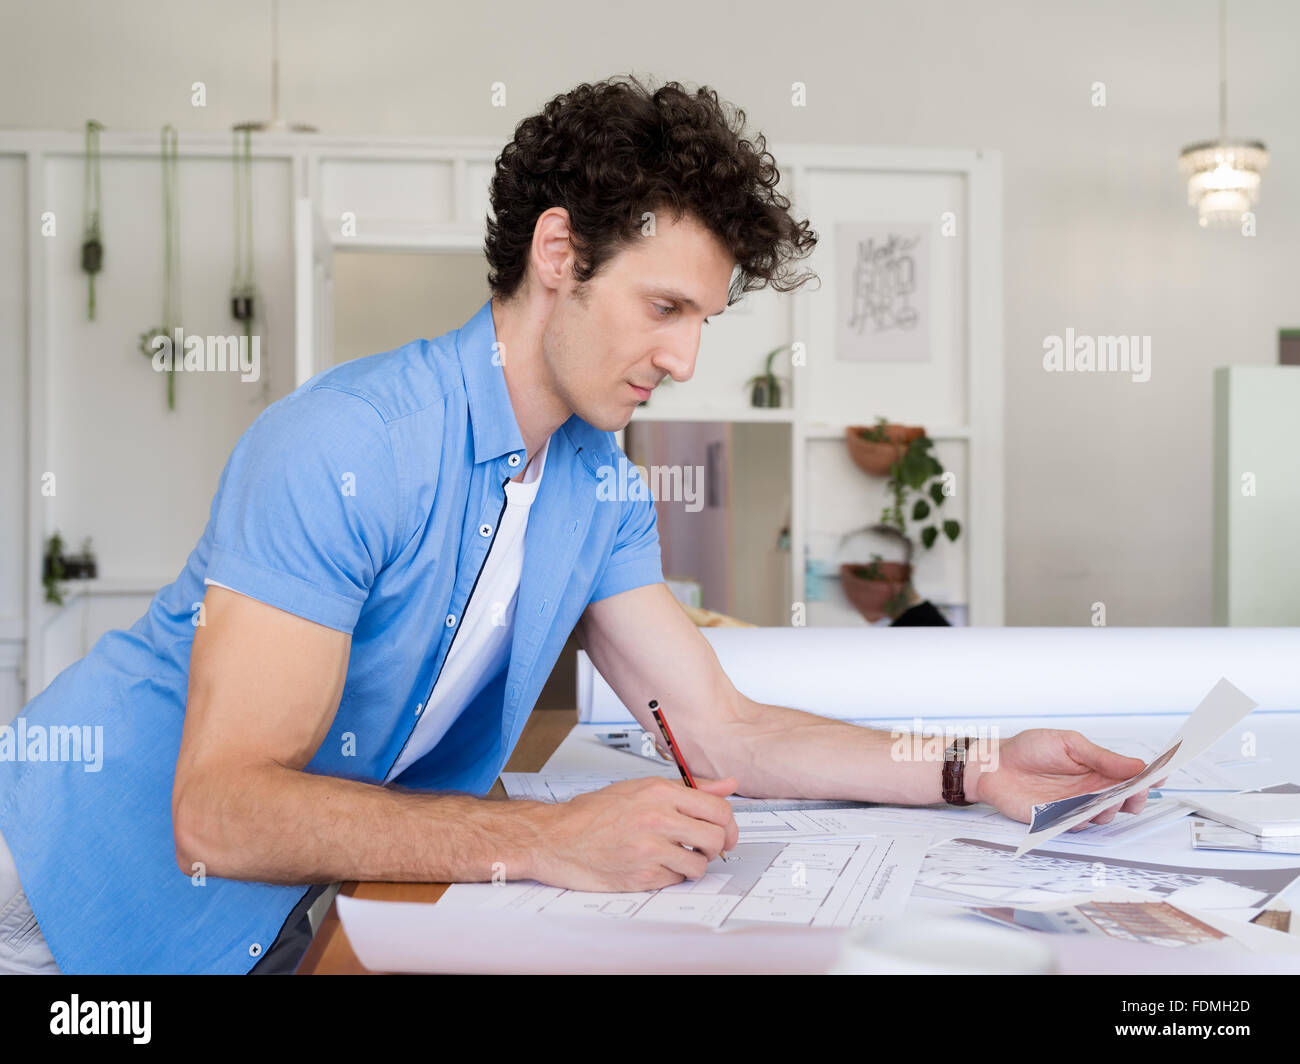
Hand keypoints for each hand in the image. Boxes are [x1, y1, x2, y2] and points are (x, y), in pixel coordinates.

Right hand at [526, 775, 739, 891]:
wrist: (558, 838)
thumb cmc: (595, 813)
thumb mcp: (641, 788)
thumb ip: (689, 788)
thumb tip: (728, 785)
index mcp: (660, 792)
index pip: (718, 809)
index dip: (728, 825)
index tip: (725, 832)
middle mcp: (657, 818)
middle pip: (716, 839)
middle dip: (716, 847)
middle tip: (704, 848)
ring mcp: (649, 849)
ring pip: (700, 864)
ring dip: (693, 864)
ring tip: (676, 857)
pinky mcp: (641, 876)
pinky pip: (676, 880)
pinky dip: (671, 875)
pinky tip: (654, 865)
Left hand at [968, 730, 1152, 828]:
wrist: (994, 765)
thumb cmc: (1028, 749)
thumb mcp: (1068, 743)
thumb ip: (1101, 757)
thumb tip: (1137, 765)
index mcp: (1098, 769)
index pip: (1131, 777)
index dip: (1149, 778)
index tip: (1161, 776)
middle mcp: (1091, 790)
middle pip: (1125, 801)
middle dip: (1134, 798)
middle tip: (1134, 791)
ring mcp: (1076, 806)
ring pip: (1105, 816)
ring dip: (1108, 810)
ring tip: (1104, 799)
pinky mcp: (1058, 820)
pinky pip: (1078, 826)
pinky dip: (1083, 820)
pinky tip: (1080, 812)